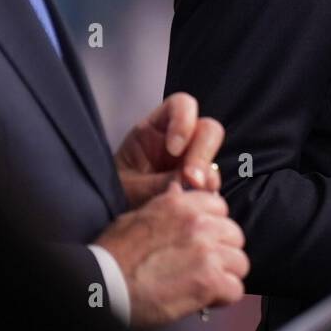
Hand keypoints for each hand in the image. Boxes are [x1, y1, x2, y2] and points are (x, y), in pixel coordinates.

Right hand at [94, 182, 247, 326]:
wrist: (105, 283)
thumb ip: (164, 203)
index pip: (220, 209)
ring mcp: (207, 252)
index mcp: (181, 204)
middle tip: (206, 267)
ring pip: (240, 263)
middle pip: (235, 236)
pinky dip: (223, 299)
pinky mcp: (209, 281)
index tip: (205, 241)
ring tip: (206, 285)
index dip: (215, 227)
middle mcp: (199, 223)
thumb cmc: (114, 254)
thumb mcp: (136, 216)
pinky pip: (235, 289)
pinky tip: (205, 300)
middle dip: (224, 252)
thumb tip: (177, 188)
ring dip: (226, 276)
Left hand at [114, 92, 223, 207]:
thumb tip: (188, 183)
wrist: (119, 225)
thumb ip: (158, 183)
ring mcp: (190, 165)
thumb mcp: (131, 186)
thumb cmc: (116, 196)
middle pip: (208, 131)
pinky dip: (208, 197)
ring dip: (208, 178)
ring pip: (214, 160)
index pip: (181, 105)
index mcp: (154, 129)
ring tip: (193, 198)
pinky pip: (213, 187)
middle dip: (201, 156)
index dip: (184, 121)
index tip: (174, 149)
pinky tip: (195, 206)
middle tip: (191, 180)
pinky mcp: (199, 188)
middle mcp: (178, 142)